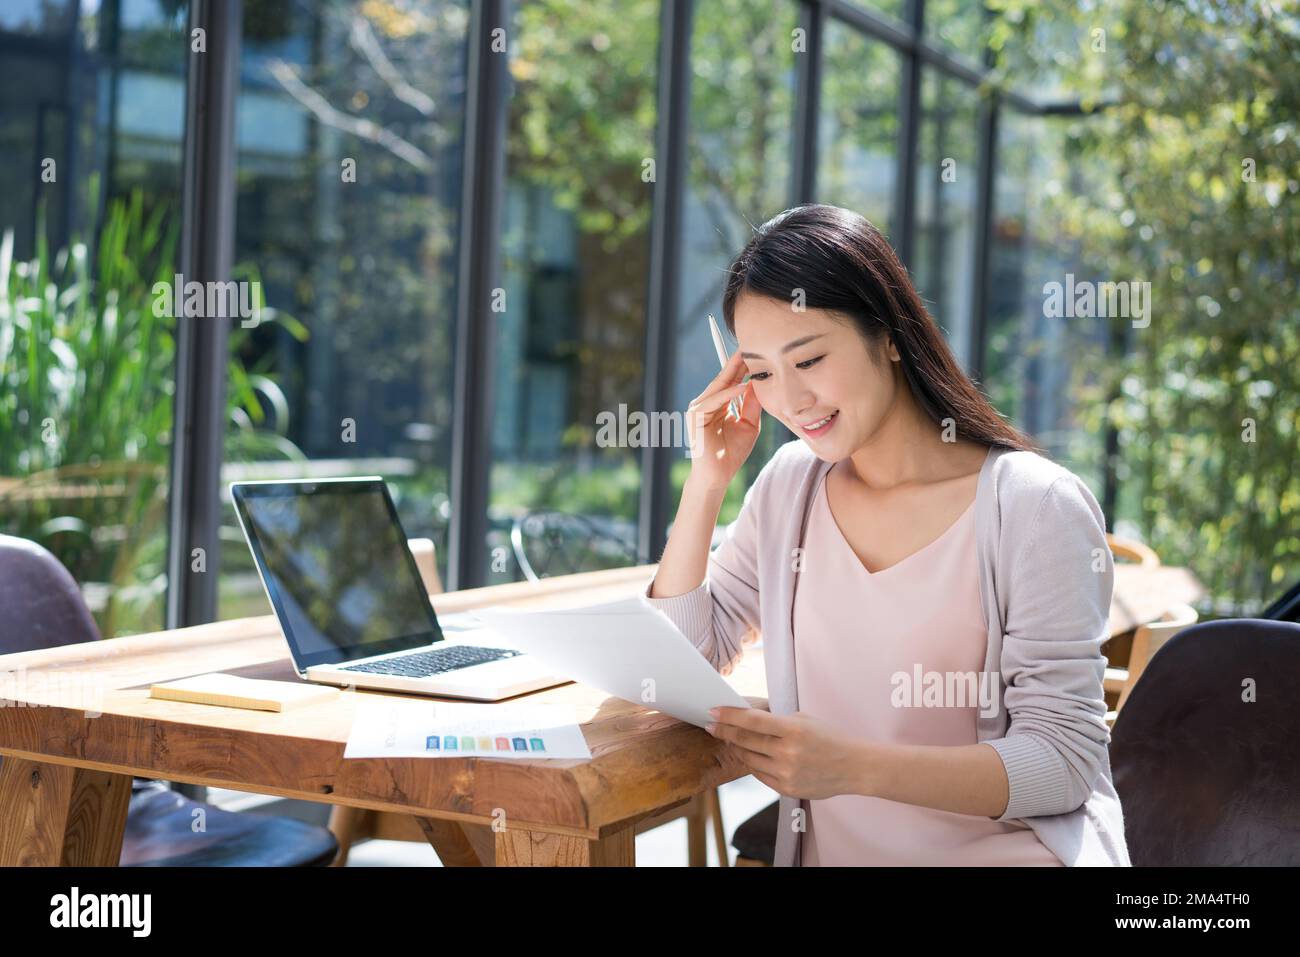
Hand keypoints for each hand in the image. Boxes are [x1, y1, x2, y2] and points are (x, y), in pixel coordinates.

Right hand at [684, 350, 761, 491]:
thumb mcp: (749, 425)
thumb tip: (758, 385)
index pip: (729, 382)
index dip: (741, 368)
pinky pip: (714, 401)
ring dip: (733, 373)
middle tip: (749, 347)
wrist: (718, 475)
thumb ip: (752, 405)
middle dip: (736, 364)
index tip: (755, 354)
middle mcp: (705, 404)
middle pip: (722, 379)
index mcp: (717, 405)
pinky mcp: (696, 418)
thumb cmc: (732, 453)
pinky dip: (728, 393)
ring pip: (717, 387)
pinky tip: (742, 386)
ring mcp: (698, 410)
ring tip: (748, 360)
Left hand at [705, 706, 871, 799]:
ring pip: (749, 759)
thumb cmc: (829, 738)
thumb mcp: (805, 720)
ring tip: (730, 740)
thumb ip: (777, 721)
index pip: (752, 721)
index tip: (712, 711)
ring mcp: (787, 773)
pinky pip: (759, 775)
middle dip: (724, 731)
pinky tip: (749, 755)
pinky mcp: (787, 789)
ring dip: (736, 748)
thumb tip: (748, 721)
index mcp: (793, 730)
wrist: (854, 767)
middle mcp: (788, 752)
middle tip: (711, 725)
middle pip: (745, 740)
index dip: (729, 715)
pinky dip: (752, 764)